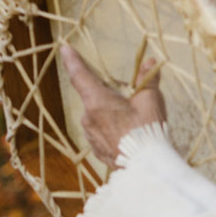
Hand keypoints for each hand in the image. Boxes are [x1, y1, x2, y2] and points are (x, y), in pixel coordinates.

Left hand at [62, 46, 165, 169]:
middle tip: (133, 96)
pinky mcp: (95, 148)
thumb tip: (148, 62)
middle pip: (95, 95)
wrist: (145, 168)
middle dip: (111, 91)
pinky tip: (129, 133)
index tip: (64, 48)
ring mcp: (90, 134)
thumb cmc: (148, 132)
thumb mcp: (151, 101)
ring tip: (136, 120)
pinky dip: (113, 126)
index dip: (72, 60)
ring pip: (98, 114)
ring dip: (112, 110)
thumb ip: (147, 79)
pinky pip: (101, 130)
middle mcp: (87, 118)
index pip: (80, 76)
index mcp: (97, 102)